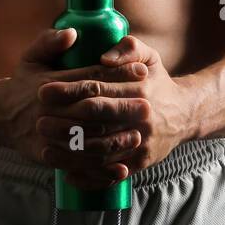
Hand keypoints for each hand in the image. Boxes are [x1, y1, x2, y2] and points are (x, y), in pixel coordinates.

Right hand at [0, 28, 150, 187]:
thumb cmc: (21, 84)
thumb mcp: (30, 57)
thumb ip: (49, 41)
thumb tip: (73, 33)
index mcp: (50, 84)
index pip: (89, 79)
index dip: (118, 75)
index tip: (142, 72)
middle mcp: (50, 110)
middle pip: (93, 111)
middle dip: (123, 109)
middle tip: (148, 106)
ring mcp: (47, 135)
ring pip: (87, 141)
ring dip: (116, 140)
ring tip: (138, 136)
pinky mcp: (47, 156)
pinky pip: (77, 165)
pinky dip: (100, 170)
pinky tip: (120, 168)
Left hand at [36, 35, 194, 189]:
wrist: (186, 114)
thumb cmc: (157, 82)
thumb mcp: (149, 56)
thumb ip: (129, 47)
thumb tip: (104, 58)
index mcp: (139, 89)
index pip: (97, 90)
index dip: (67, 91)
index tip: (42, 91)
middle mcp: (141, 117)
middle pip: (95, 122)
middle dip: (64, 123)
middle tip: (39, 121)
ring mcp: (142, 143)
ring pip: (101, 152)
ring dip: (71, 153)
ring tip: (45, 149)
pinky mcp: (141, 163)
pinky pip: (112, 174)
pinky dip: (89, 177)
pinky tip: (67, 175)